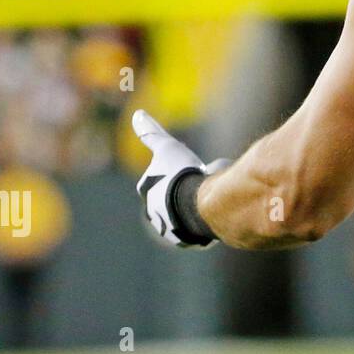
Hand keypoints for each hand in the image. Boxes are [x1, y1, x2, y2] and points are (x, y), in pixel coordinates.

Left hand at [131, 110, 227, 248]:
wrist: (197, 203)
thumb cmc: (180, 174)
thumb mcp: (167, 147)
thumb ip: (151, 133)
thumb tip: (137, 113)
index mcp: (148, 191)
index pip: (155, 179)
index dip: (169, 172)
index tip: (182, 168)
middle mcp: (154, 212)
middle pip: (168, 199)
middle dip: (180, 192)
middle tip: (198, 182)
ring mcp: (170, 228)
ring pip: (183, 215)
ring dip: (194, 207)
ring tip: (212, 195)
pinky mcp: (188, 240)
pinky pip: (197, 229)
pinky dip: (205, 221)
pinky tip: (216, 212)